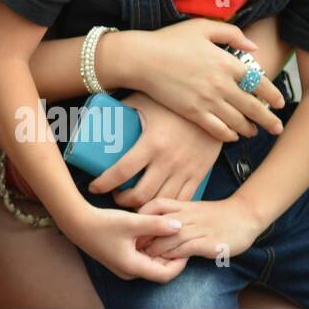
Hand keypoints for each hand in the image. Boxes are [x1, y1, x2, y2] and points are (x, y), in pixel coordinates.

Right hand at [61, 205, 188, 282]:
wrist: (75, 221)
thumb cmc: (102, 222)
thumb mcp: (131, 221)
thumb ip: (156, 224)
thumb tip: (179, 226)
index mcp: (133, 267)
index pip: (166, 274)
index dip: (180, 262)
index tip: (187, 246)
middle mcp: (129, 271)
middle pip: (159, 270)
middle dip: (171, 255)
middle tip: (180, 238)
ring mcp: (123, 265)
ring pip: (150, 263)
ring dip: (160, 250)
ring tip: (167, 233)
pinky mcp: (119, 258)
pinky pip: (141, 257)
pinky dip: (149, 248)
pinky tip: (151, 232)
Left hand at [92, 93, 221, 209]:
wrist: (214, 106)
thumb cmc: (173, 103)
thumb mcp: (144, 101)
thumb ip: (121, 108)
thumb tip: (97, 114)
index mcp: (151, 143)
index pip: (121, 171)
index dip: (104, 183)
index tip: (94, 187)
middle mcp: (168, 161)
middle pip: (140, 194)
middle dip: (122, 200)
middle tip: (115, 195)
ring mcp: (185, 170)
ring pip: (160, 202)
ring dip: (143, 207)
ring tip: (133, 201)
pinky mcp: (199, 175)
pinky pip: (181, 200)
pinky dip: (166, 207)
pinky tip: (156, 205)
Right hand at [115, 19, 284, 140]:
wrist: (141, 59)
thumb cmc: (169, 40)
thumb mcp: (201, 27)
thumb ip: (231, 33)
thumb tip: (253, 47)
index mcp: (227, 62)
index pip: (260, 83)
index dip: (273, 95)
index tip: (280, 103)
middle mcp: (222, 84)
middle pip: (254, 107)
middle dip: (269, 120)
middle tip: (277, 128)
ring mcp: (208, 101)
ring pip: (238, 121)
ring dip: (250, 129)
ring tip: (254, 132)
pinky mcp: (192, 113)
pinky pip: (218, 130)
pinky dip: (228, 135)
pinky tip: (232, 136)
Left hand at [138, 196, 264, 262]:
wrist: (245, 215)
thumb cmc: (216, 214)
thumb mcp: (193, 208)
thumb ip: (174, 212)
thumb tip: (152, 221)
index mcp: (184, 204)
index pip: (156, 204)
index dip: (141, 213)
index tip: (132, 225)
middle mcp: (190, 214)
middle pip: (160, 221)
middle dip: (144, 234)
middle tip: (133, 244)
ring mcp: (200, 228)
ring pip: (172, 236)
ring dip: (157, 246)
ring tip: (146, 254)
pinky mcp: (210, 242)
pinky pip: (188, 247)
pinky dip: (176, 254)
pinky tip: (169, 258)